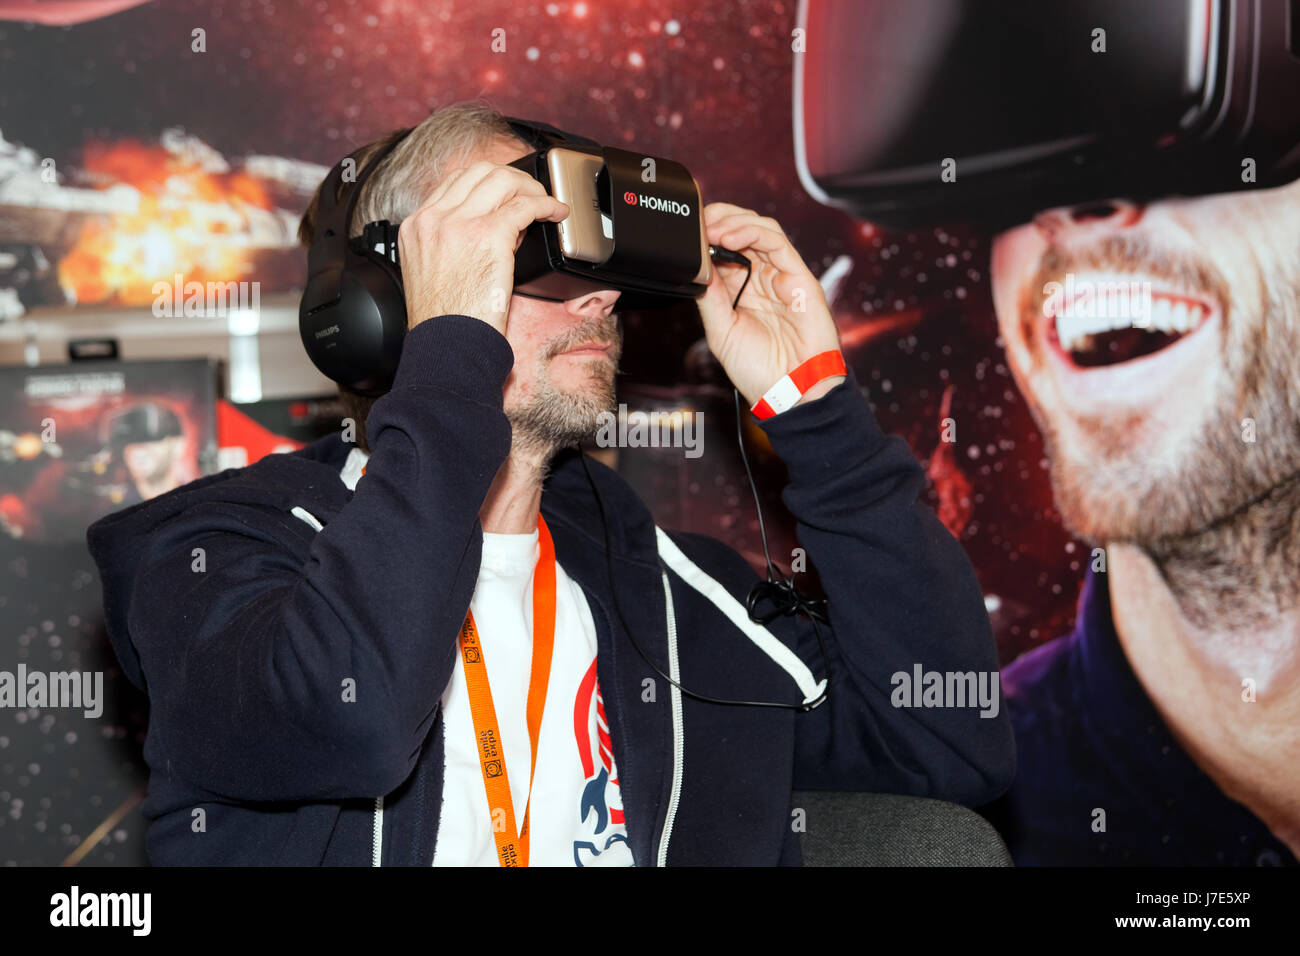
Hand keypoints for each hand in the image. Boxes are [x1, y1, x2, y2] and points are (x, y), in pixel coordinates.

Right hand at [396, 161, 569, 335]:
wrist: (446, 344)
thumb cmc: (444, 322)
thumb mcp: (436, 271)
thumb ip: (457, 242)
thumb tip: (501, 226)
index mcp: (417, 226)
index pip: (456, 182)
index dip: (488, 185)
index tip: (507, 196)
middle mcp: (434, 218)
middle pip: (480, 171)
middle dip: (512, 178)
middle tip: (531, 195)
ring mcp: (459, 223)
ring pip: (503, 180)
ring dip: (530, 188)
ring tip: (545, 204)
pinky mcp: (488, 235)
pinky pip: (525, 205)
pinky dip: (546, 204)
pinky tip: (556, 213)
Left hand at [699, 202, 843, 406]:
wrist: (790, 391)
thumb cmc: (760, 370)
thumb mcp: (721, 332)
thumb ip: (710, 298)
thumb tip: (696, 267)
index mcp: (742, 290)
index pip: (725, 249)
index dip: (707, 235)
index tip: (688, 232)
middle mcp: (762, 279)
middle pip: (743, 231)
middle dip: (719, 219)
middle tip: (698, 222)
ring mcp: (781, 276)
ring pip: (761, 229)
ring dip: (734, 221)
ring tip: (712, 228)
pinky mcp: (800, 276)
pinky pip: (778, 243)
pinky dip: (753, 232)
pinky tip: (731, 236)